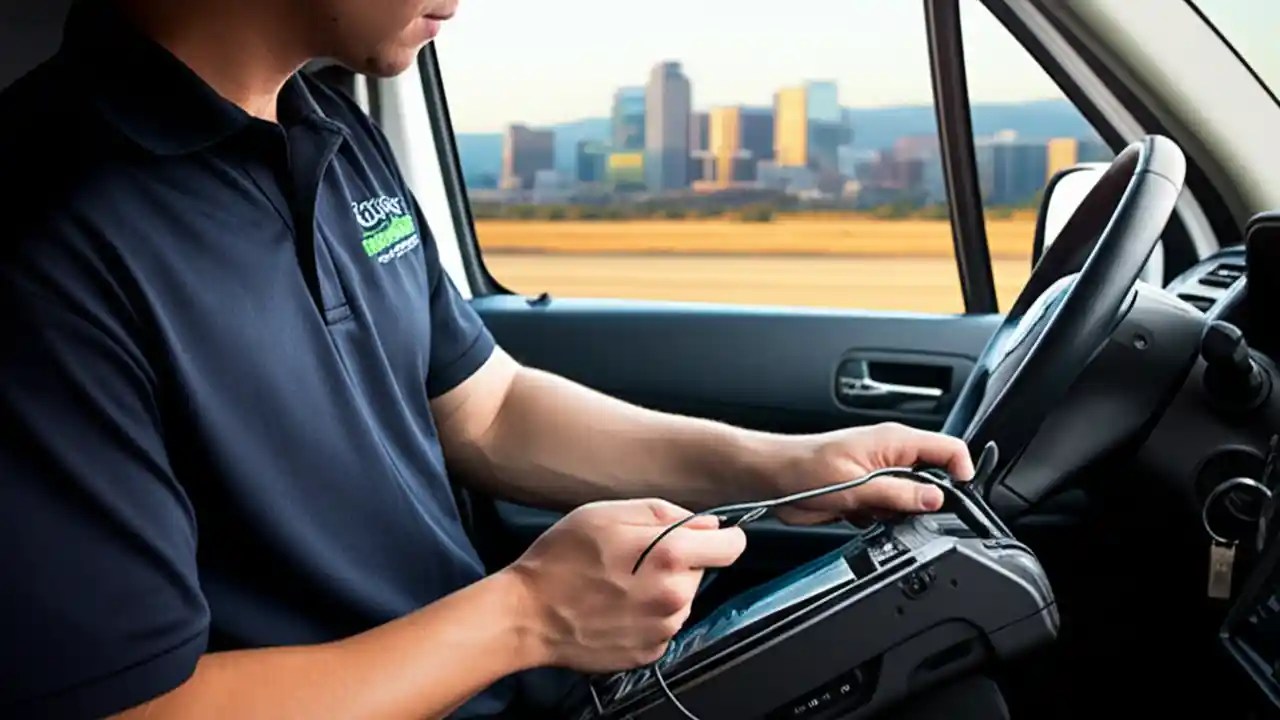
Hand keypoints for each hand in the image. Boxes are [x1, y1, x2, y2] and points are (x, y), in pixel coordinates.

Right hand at [504, 498, 746, 672]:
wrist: (527, 614)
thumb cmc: (562, 556)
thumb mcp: (607, 513)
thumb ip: (665, 513)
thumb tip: (709, 525)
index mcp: (671, 556)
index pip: (733, 546)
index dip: (722, 537)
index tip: (705, 536)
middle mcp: (676, 597)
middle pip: (701, 571)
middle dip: (679, 562)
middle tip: (634, 558)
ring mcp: (664, 630)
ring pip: (682, 599)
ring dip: (663, 590)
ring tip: (620, 584)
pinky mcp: (650, 653)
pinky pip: (664, 626)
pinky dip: (648, 616)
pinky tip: (616, 608)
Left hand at [773, 423, 974, 525]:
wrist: (772, 478)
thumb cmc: (804, 468)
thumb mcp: (858, 486)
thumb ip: (900, 493)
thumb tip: (936, 498)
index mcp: (894, 441)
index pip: (949, 450)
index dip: (962, 473)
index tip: (960, 499)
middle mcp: (890, 454)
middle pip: (932, 479)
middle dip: (921, 501)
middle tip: (898, 509)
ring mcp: (878, 474)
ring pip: (909, 499)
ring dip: (896, 512)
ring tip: (868, 509)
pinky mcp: (865, 492)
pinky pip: (888, 509)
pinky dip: (879, 518)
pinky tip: (858, 515)